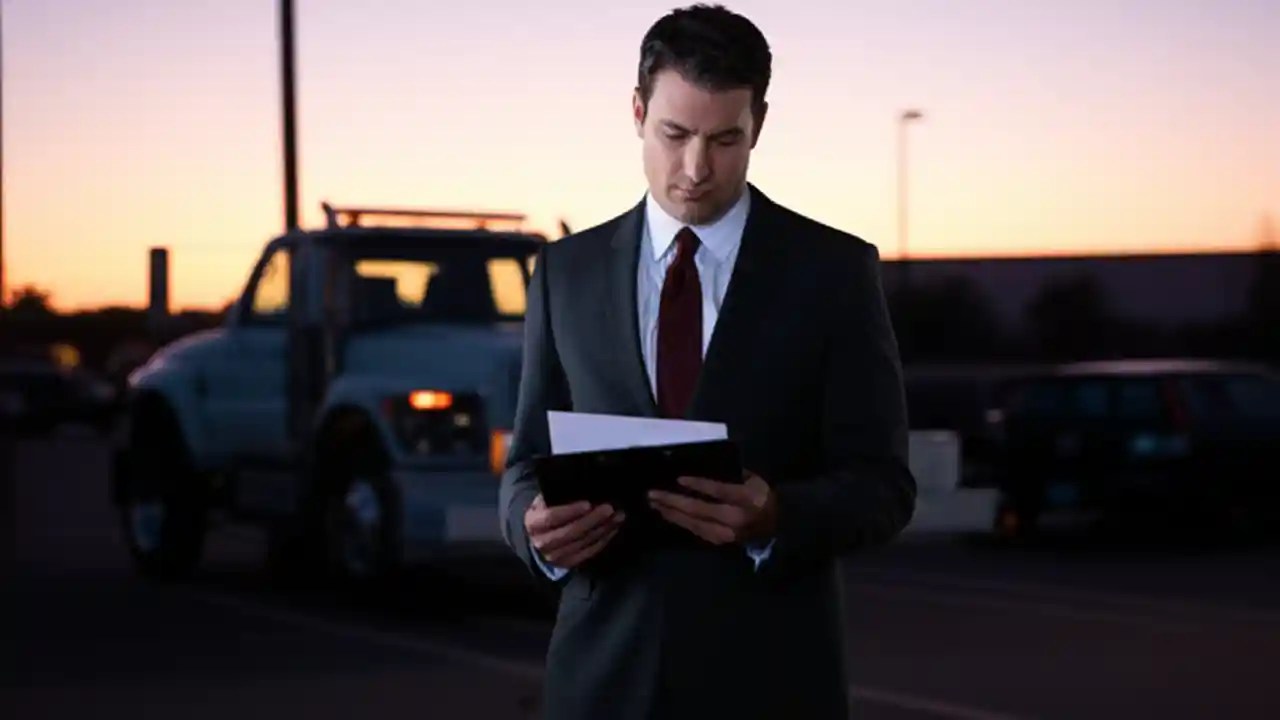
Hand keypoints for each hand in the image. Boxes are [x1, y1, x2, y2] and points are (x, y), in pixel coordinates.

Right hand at [524, 494, 624, 568]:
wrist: (539, 536)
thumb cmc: (545, 511)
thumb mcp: (545, 500)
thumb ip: (559, 495)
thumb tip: (582, 487)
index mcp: (534, 523)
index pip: (552, 518)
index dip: (570, 511)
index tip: (588, 504)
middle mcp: (542, 543)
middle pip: (570, 532)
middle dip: (592, 520)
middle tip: (609, 509)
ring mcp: (555, 557)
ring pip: (582, 543)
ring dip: (603, 529)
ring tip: (617, 516)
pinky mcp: (568, 564)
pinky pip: (589, 552)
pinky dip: (603, 540)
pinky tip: (613, 529)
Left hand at [648, 471, 776, 545]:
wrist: (776, 524)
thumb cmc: (762, 495)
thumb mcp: (752, 478)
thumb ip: (730, 473)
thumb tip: (702, 466)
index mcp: (746, 499)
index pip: (718, 491)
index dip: (698, 485)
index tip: (678, 479)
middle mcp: (735, 518)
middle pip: (699, 510)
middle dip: (673, 501)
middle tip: (653, 493)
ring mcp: (727, 534)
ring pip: (694, 523)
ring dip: (671, 513)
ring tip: (654, 503)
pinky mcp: (720, 542)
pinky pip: (696, 531)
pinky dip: (680, 522)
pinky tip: (667, 514)